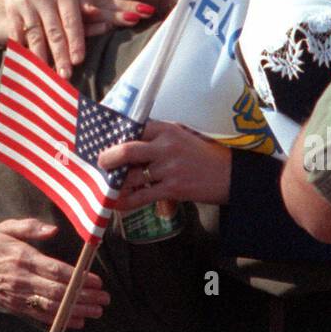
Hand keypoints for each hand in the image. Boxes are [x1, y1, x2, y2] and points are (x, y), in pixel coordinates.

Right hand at [0, 0, 151, 78]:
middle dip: (60, 55)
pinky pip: (16, 32)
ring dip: (40, 57)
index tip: (78, 60)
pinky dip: (20, 49)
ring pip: (34, 35)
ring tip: (45, 75)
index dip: (75, 41)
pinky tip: (25, 64)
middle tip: (65, 76)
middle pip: (54, 31)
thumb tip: (98, 15)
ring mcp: (27, 3)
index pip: (72, 20)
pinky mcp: (11, 8)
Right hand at [0, 218, 108, 329]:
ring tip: (96, 311)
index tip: (96, 281)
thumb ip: (30, 226)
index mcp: (23, 257)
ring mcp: (19, 295)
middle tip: (104, 298)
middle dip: (83, 296)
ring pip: (52, 307)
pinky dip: (59, 320)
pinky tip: (77, 321)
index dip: (78, 277)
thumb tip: (53, 229)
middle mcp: (22, 279)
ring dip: (76, 310)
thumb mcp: (7, 228)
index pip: (56, 270)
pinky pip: (40, 316)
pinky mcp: (16, 306)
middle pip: (58, 291)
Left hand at [98, 120, 231, 209]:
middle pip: (127, 150)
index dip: (117, 135)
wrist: (229, 175)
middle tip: (100, 162)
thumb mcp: (182, 135)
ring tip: (107, 184)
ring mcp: (169, 168)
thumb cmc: (203, 154)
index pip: (135, 128)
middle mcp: (166, 146)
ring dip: (116, 182)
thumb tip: (129, 139)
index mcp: (167, 129)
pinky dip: (125, 201)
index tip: (104, 141)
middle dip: (108, 158)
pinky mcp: (172, 189)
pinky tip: (117, 203)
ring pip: (131, 176)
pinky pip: (141, 196)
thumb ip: (159, 136)